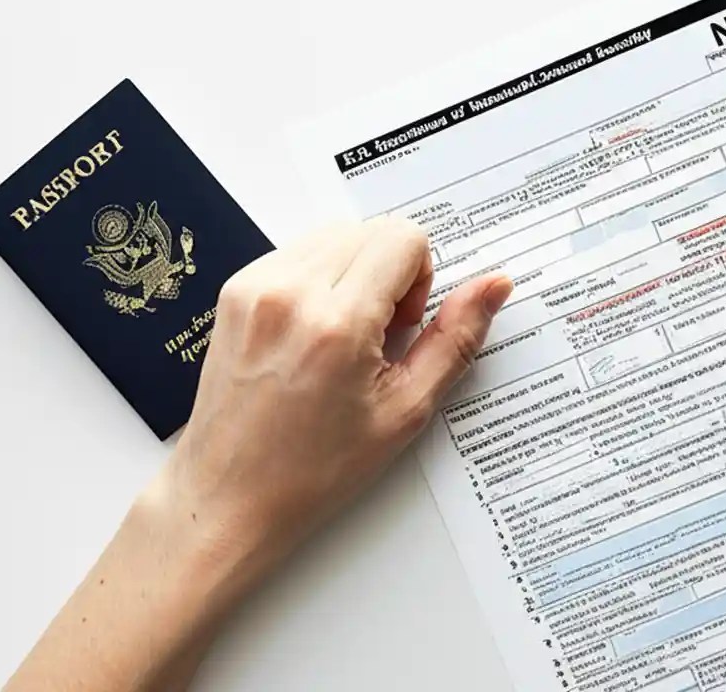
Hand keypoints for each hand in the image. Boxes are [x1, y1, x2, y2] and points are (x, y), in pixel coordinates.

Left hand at [5, 217, 515, 691]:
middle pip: (371, 230)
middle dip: (390, 273)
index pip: (403, 237)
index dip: (420, 278)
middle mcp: (290, 292)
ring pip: (335, 235)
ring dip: (354, 272)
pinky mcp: (234, 292)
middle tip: (378, 337)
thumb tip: (494, 285)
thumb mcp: (405, 410)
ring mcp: (254, 287)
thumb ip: (455, 339)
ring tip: (346, 336)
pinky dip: (319, 279)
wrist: (231, 495)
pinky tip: (315, 334)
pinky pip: (296, 253)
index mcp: (337, 322)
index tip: (403, 327)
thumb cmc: (315, 468)